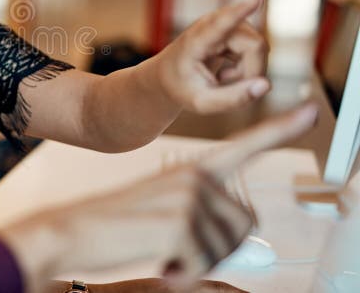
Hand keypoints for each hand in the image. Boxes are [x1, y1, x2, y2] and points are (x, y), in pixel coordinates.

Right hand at [0, 103, 317, 292]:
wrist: (73, 229)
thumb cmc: (117, 222)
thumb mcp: (165, 207)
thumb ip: (203, 208)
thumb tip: (241, 225)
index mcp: (193, 168)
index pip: (247, 145)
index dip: (281, 128)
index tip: (310, 109)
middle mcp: (197, 177)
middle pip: (244, 224)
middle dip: (218, 247)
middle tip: (178, 249)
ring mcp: (190, 199)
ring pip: (225, 249)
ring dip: (195, 262)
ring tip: (160, 249)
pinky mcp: (181, 225)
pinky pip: (201, 264)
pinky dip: (179, 274)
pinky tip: (158, 262)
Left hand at [155, 0, 269, 114]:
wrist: (167, 76)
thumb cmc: (182, 89)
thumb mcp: (202, 103)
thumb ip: (233, 98)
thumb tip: (266, 85)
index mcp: (196, 42)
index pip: (220, 24)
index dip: (240, 12)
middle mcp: (210, 25)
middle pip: (255, 45)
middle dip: (253, 71)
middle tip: (229, 88)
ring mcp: (222, 22)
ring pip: (259, 46)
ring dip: (249, 69)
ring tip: (222, 78)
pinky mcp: (231, 26)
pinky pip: (257, 46)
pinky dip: (248, 65)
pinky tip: (224, 73)